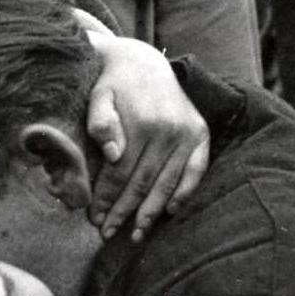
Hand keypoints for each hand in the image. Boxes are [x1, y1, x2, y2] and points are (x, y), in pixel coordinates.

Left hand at [75, 12, 209, 241]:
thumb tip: (112, 153)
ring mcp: (187, 133)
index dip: (106, 199)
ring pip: (167, 182)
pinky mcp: (200, 133)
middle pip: (142, 183)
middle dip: (123, 212)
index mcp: (142, 122)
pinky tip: (170, 212)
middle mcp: (169, 130)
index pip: (120, 173)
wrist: (142, 61)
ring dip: (151, 212)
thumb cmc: (113, 84)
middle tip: (108, 234)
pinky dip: (184, 193)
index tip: (93, 219)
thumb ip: (101, 122)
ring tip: (136, 234)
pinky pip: (196, 170)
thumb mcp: (98, 96)